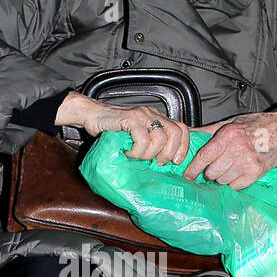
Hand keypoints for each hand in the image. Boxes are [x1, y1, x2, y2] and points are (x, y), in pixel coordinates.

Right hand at [57, 93, 190, 165]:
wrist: (92, 115)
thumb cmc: (112, 128)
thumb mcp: (136, 135)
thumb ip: (150, 142)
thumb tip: (163, 161)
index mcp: (157, 118)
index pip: (182, 129)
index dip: (184, 147)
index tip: (176, 161)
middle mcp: (153, 114)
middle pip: (175, 133)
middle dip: (168, 153)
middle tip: (156, 162)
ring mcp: (142, 115)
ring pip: (159, 139)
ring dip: (149, 154)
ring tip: (137, 156)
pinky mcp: (131, 119)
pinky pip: (143, 139)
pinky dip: (137, 151)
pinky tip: (128, 152)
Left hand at [183, 112, 276, 188]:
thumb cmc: (255, 127)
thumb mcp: (230, 123)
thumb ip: (208, 131)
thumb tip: (188, 133)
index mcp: (229, 135)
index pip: (205, 156)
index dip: (193, 168)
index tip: (187, 176)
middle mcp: (237, 149)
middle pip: (211, 172)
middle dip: (211, 171)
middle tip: (218, 165)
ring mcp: (247, 163)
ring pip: (222, 181)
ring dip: (222, 177)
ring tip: (231, 167)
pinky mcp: (255, 173)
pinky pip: (235, 186)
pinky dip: (234, 182)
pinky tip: (240, 172)